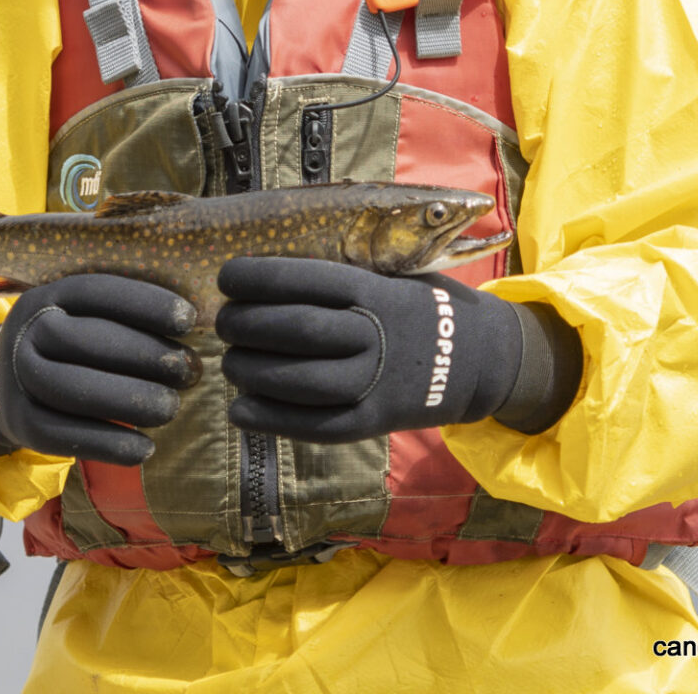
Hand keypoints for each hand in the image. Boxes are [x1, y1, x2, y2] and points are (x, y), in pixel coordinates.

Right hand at [0, 275, 199, 465]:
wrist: (2, 380)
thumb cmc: (68, 339)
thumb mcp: (81, 312)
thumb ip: (124, 311)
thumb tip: (192, 319)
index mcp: (49, 295)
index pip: (97, 291)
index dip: (145, 303)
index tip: (188, 319)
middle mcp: (27, 332)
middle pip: (85, 340)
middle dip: (145, 355)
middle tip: (188, 370)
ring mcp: (17, 380)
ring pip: (72, 389)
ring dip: (130, 400)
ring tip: (171, 407)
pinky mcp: (21, 424)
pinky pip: (63, 437)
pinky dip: (107, 445)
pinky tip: (145, 449)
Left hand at [216, 257, 523, 443]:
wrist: (475, 357)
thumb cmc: (415, 305)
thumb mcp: (386, 273)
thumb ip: (335, 272)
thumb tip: (262, 272)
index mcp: (372, 290)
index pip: (301, 279)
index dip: (254, 278)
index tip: (226, 277)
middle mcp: (373, 334)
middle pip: (292, 329)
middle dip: (243, 324)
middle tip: (222, 322)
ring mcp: (374, 382)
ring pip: (296, 381)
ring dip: (249, 371)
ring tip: (231, 362)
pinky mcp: (373, 421)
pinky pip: (312, 426)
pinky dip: (269, 419)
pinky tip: (239, 409)